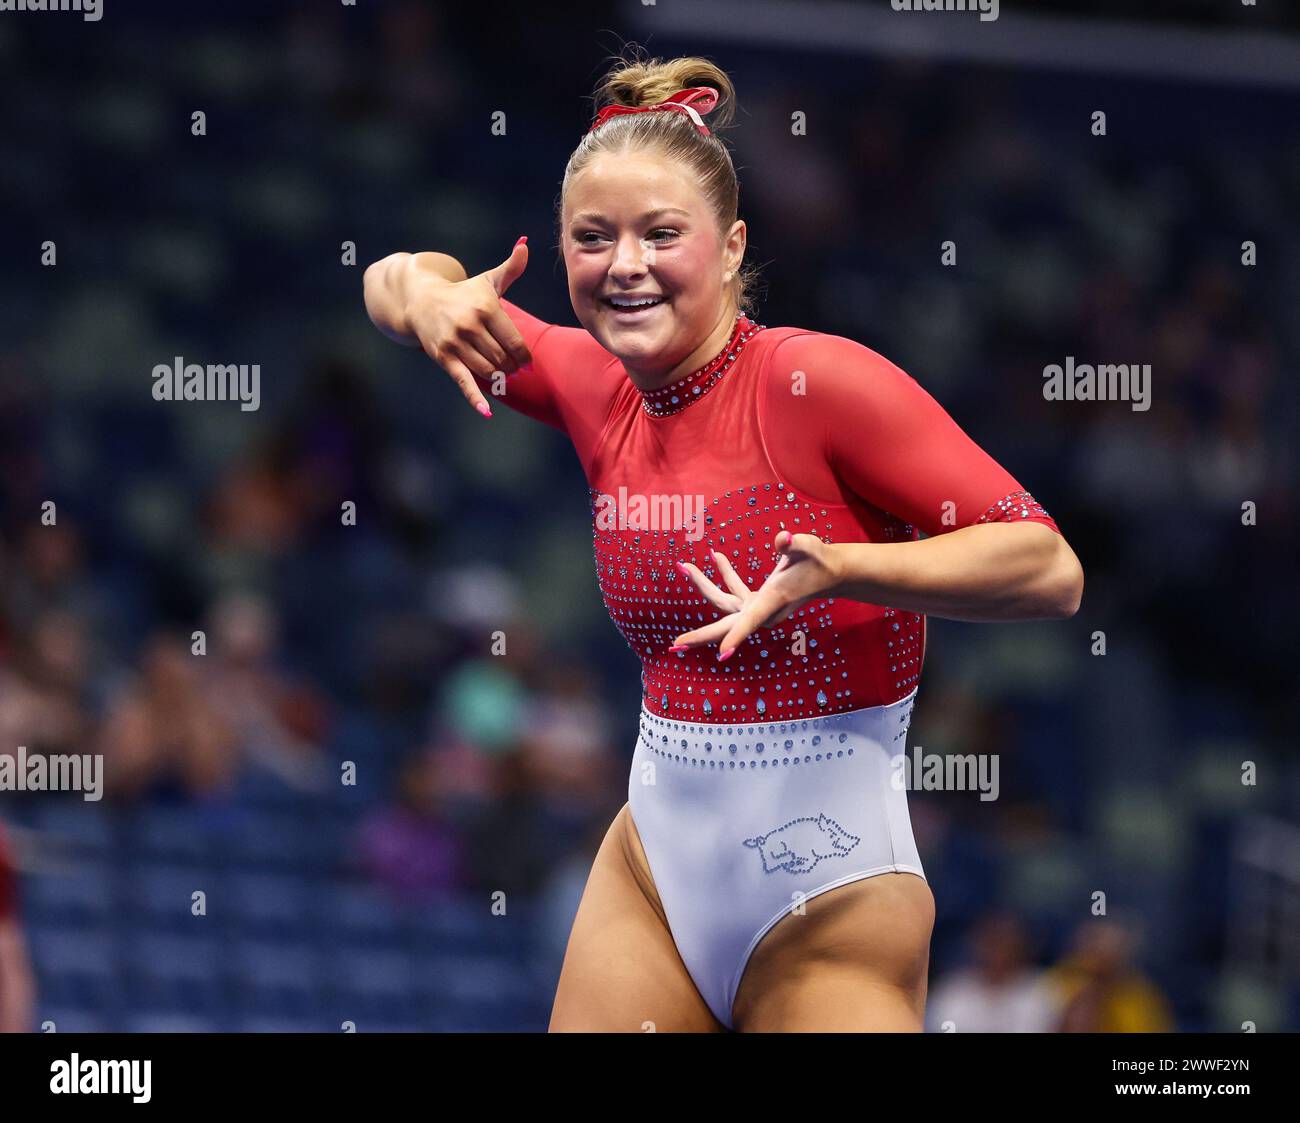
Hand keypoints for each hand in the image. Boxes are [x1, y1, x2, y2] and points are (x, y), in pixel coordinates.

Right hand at [402, 241, 532, 415]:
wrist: (421, 301)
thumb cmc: (463, 294)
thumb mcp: (487, 281)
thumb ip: (511, 268)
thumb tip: (526, 245)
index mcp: (486, 308)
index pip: (515, 342)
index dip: (525, 357)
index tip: (526, 361)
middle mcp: (470, 325)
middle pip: (504, 359)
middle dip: (512, 367)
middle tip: (512, 368)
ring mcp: (456, 343)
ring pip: (489, 371)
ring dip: (499, 378)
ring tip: (502, 375)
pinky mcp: (443, 358)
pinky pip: (463, 382)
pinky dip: (475, 399)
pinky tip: (486, 412)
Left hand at [670, 532, 840, 658]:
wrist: (830, 573)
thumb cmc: (819, 560)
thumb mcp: (809, 546)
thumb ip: (795, 543)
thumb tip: (782, 538)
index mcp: (773, 600)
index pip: (751, 621)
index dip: (736, 637)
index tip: (721, 655)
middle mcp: (764, 610)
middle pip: (726, 625)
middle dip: (700, 635)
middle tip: (675, 645)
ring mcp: (759, 607)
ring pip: (724, 603)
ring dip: (703, 584)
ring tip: (683, 565)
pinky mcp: (758, 601)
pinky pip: (733, 592)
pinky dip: (724, 575)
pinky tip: (715, 557)